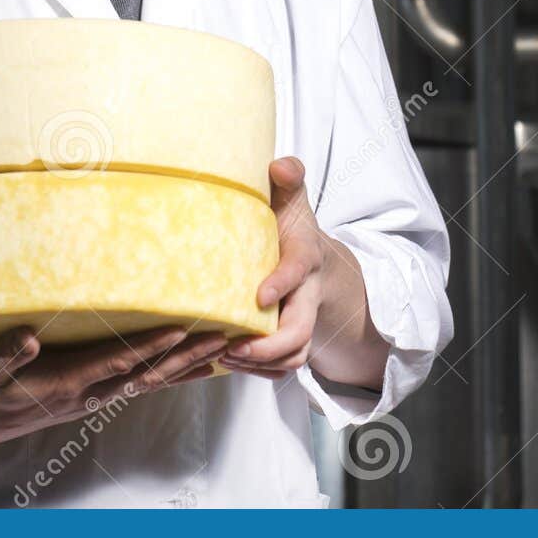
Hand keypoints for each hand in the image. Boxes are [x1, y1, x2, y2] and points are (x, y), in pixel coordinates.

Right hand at [0, 325, 228, 450]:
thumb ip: (6, 354)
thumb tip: (28, 339)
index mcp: (66, 382)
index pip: (116, 361)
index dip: (148, 347)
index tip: (179, 330)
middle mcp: (89, 393)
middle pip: (146, 374)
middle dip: (186, 356)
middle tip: (223, 338)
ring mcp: (95, 396)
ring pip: (150, 381)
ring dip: (187, 366)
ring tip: (223, 348)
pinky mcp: (96, 394)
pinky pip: (141, 384)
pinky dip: (171, 375)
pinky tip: (195, 367)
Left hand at [220, 156, 325, 378]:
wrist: (313, 259)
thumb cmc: (291, 226)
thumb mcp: (292, 199)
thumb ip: (289, 179)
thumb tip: (280, 165)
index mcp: (304, 258)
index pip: (297, 273)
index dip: (282, 284)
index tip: (258, 296)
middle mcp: (306, 295)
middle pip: (300, 333)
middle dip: (269, 347)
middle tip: (232, 347)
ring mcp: (302, 320)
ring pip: (293, 357)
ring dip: (260, 365)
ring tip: (224, 356)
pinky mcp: (292, 338)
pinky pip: (284, 367)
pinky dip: (260, 372)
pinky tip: (230, 363)